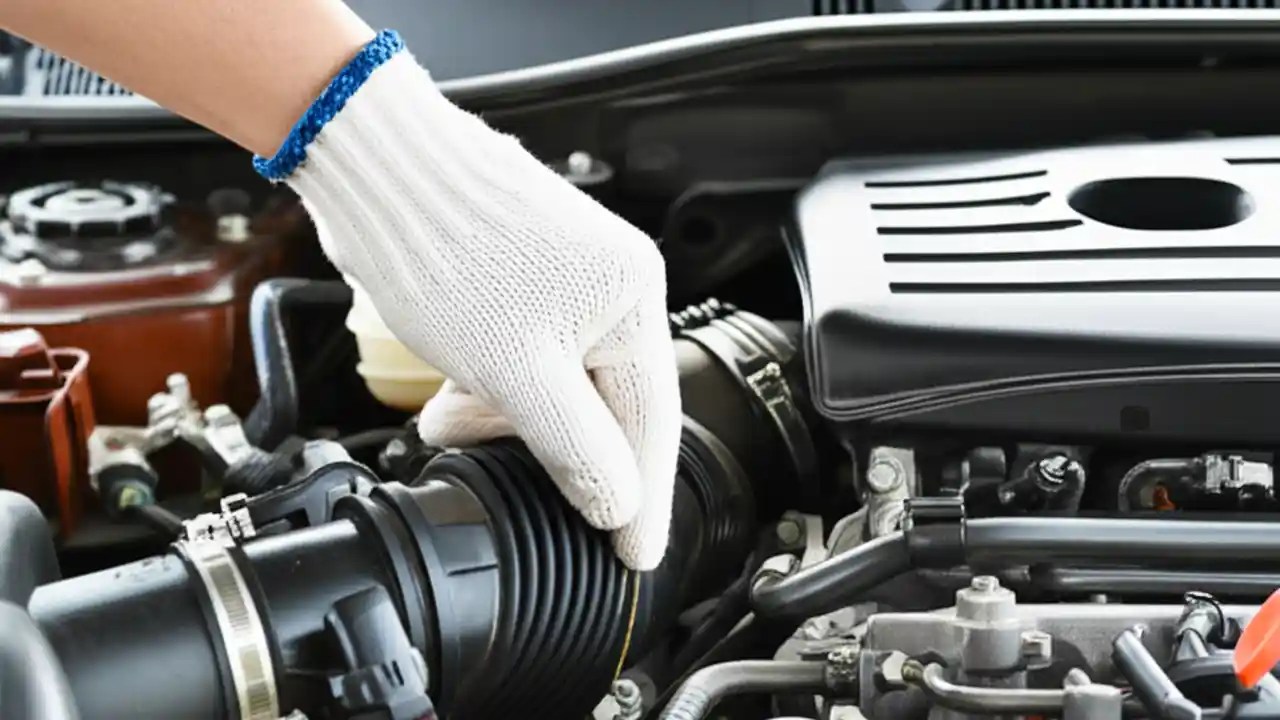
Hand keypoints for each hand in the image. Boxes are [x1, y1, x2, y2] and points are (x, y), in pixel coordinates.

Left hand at [289, 51, 680, 569]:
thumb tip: (618, 504)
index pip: (653, 424)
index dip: (642, 500)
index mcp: (631, 301)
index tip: (635, 554)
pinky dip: (496, 390)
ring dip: (513, 422)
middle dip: (558, 454)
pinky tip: (455, 403)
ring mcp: (567, 283)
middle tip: (528, 497)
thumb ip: (575, 446)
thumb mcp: (514, 371)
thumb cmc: (445, 243)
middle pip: (606, 405)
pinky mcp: (523, 281)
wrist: (378, 165)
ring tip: (458, 431)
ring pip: (562, 384)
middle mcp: (610, 288)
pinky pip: (529, 358)